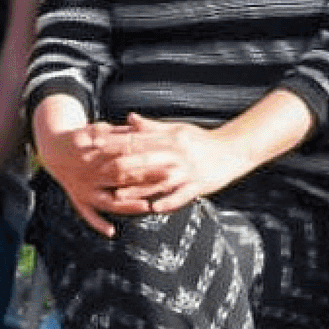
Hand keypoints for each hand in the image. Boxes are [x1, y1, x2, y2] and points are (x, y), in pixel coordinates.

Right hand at [35, 117, 183, 233]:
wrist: (54, 148)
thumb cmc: (85, 137)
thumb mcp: (100, 129)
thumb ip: (120, 131)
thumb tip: (139, 124)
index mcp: (97, 154)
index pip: (127, 156)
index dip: (147, 157)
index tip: (167, 158)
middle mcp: (90, 173)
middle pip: (120, 178)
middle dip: (144, 180)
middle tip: (166, 182)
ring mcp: (83, 188)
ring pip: (106, 200)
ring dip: (125, 205)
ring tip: (145, 207)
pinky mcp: (77, 198)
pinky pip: (87, 214)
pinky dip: (98, 223)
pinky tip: (112, 232)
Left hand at [89, 113, 237, 214]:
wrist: (234, 149)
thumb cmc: (202, 140)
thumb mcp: (178, 129)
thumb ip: (152, 127)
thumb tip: (129, 119)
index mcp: (170, 139)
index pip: (138, 140)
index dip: (115, 143)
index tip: (94, 146)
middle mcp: (177, 154)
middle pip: (145, 159)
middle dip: (121, 166)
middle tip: (98, 173)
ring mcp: (187, 170)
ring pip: (159, 180)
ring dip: (139, 189)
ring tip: (119, 197)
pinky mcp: (199, 184)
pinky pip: (181, 195)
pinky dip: (168, 202)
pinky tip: (154, 209)